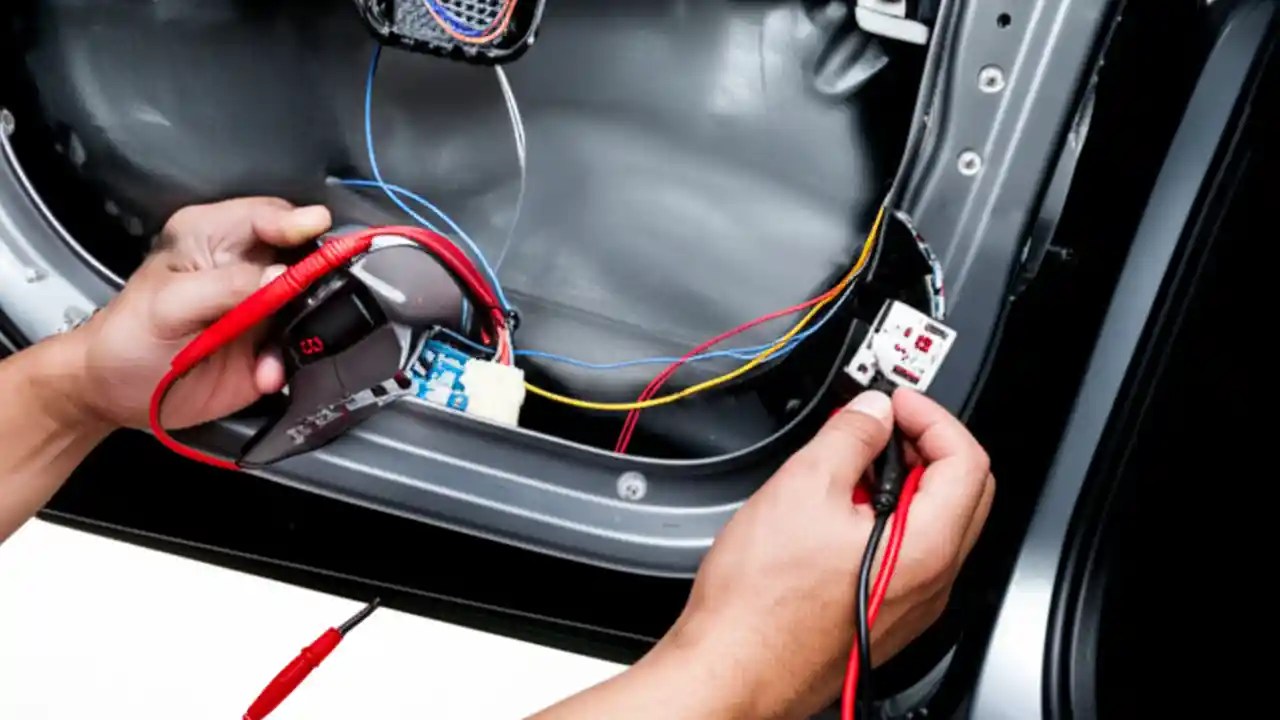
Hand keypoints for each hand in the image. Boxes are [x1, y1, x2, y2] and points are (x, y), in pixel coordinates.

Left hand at [73, 197, 331, 429]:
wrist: (115, 394)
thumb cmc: (128, 338)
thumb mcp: (169, 306)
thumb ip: (227, 287)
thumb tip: (283, 276)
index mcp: (215, 237)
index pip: (268, 215)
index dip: (296, 223)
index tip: (316, 231)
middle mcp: (248, 266)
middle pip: (305, 255)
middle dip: (319, 278)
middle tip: (320, 298)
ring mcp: (264, 306)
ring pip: (315, 302)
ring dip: (306, 328)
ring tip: (275, 351)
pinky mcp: (272, 345)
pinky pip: (302, 348)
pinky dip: (288, 364)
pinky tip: (265, 375)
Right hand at [662, 388, 993, 718]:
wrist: (733, 667)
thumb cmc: (761, 601)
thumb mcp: (803, 486)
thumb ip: (850, 436)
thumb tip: (873, 411)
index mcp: (926, 547)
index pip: (966, 459)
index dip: (931, 416)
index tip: (896, 402)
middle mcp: (932, 581)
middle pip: (964, 490)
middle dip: (926, 445)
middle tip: (881, 425)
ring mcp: (912, 604)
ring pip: (936, 524)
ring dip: (905, 482)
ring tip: (850, 466)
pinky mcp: (886, 617)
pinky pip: (909, 555)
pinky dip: (889, 519)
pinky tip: (839, 512)